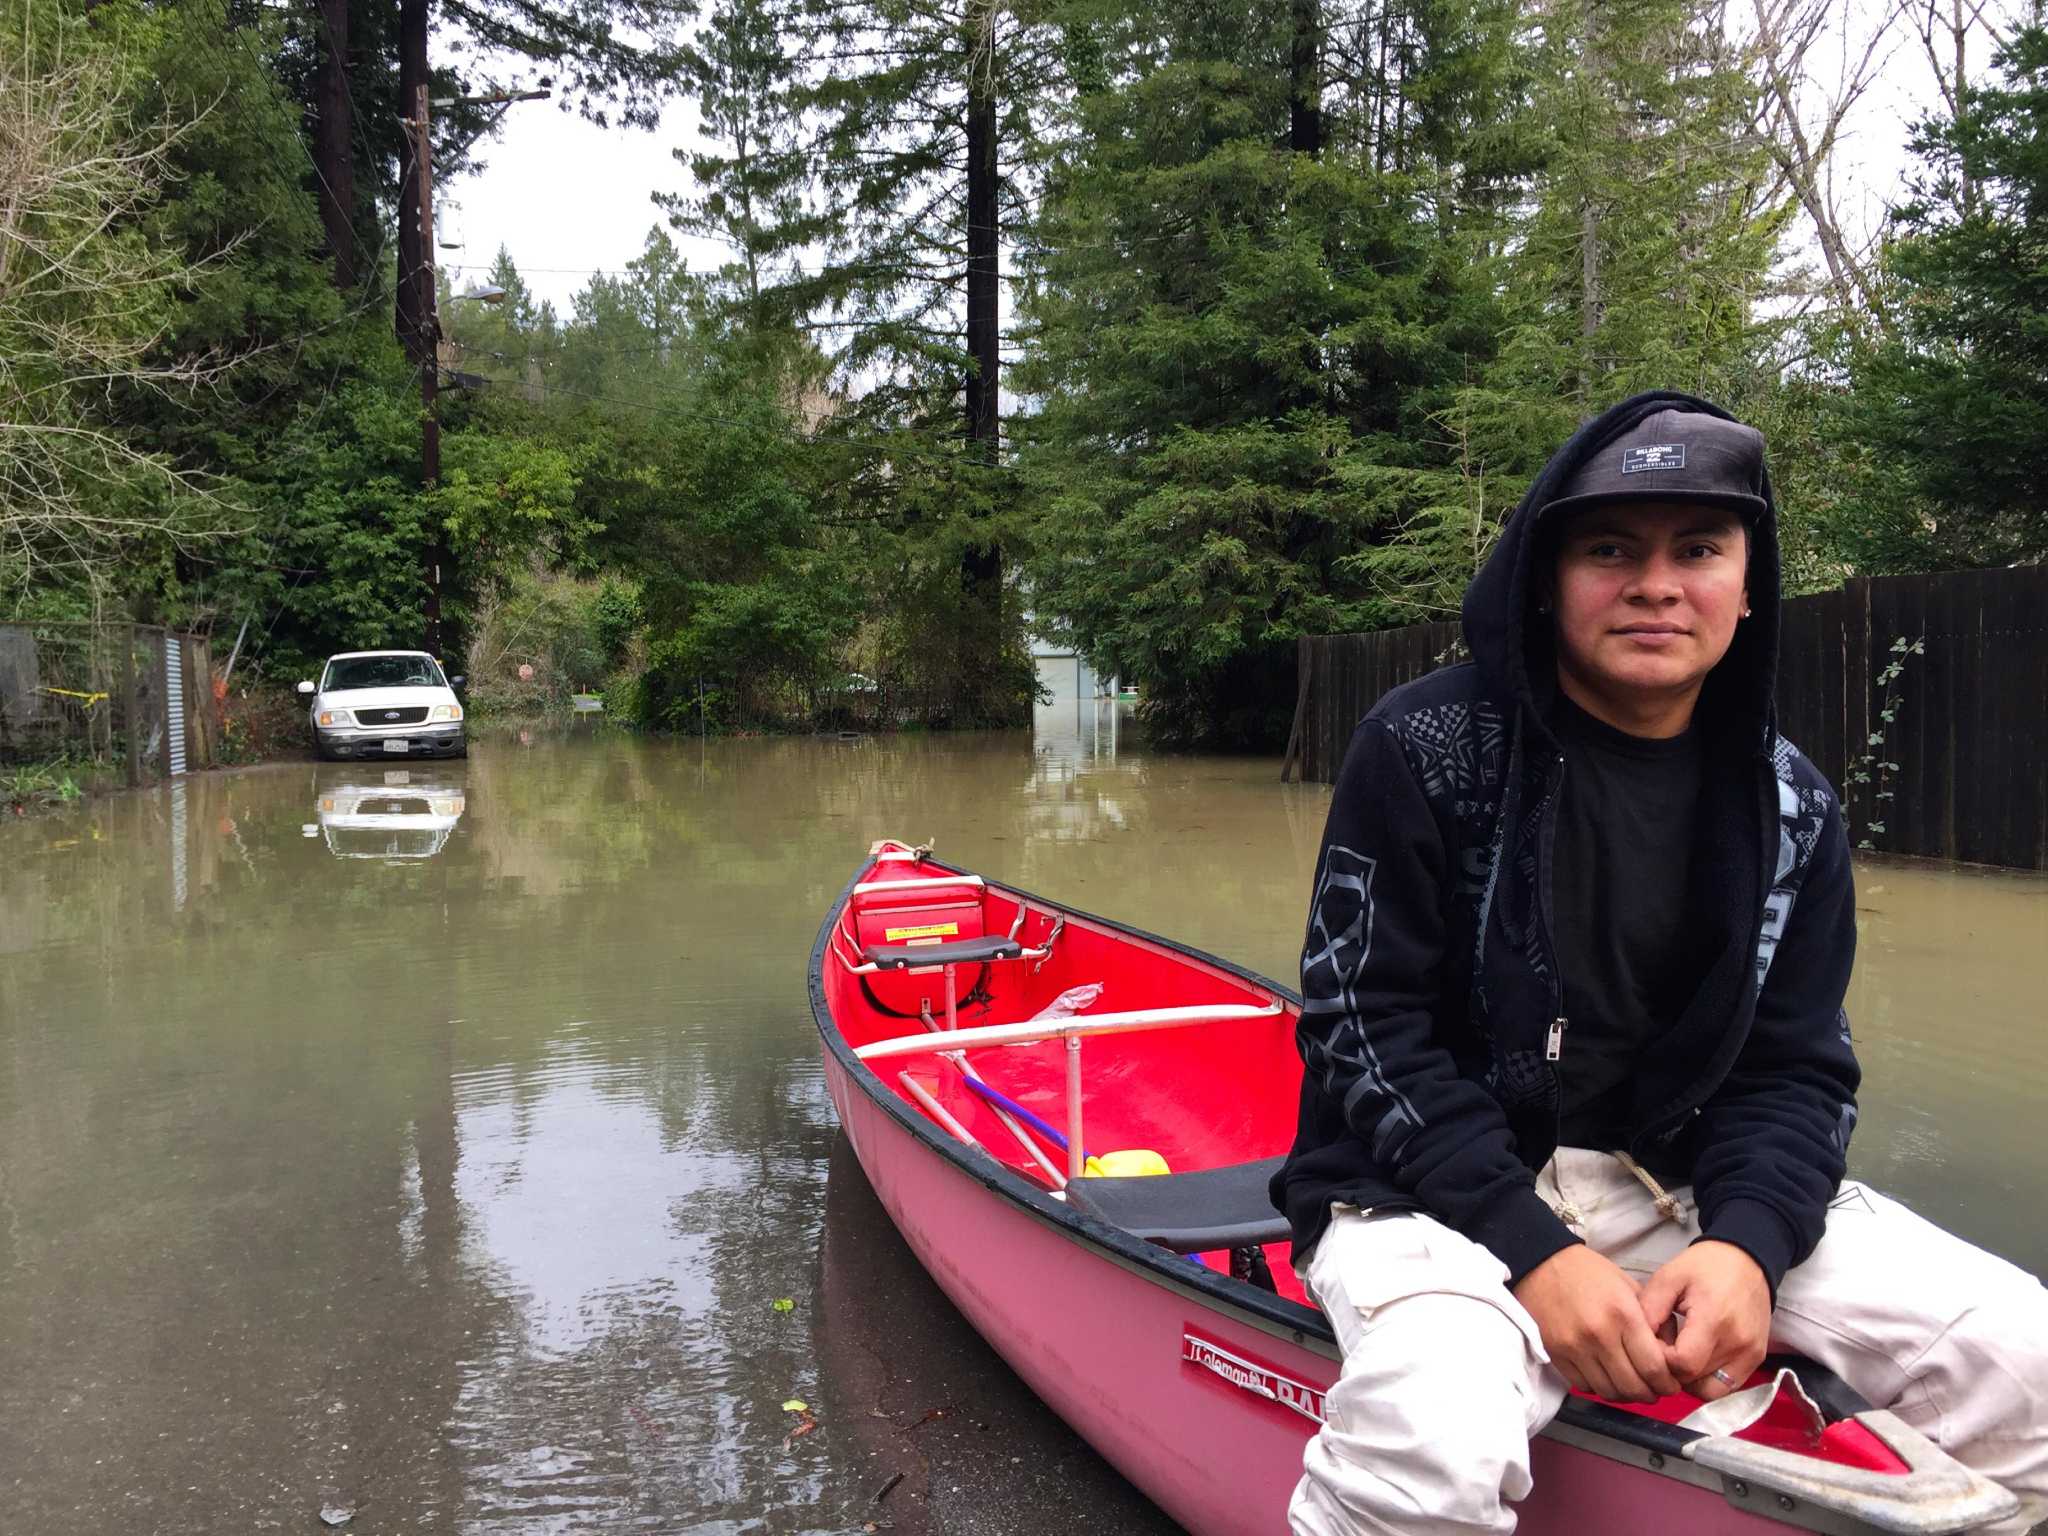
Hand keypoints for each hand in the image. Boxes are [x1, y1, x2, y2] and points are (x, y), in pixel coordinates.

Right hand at [1512, 1246, 1681, 1402]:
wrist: (1543, 1264)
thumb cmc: (1588, 1273)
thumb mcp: (1629, 1286)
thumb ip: (1652, 1320)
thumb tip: (1670, 1354)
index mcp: (1623, 1314)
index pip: (1653, 1367)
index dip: (1667, 1384)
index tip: (1671, 1385)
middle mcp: (1600, 1334)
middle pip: (1633, 1387)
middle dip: (1650, 1394)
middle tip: (1655, 1390)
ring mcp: (1575, 1347)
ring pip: (1609, 1392)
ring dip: (1625, 1396)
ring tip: (1631, 1386)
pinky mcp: (1557, 1354)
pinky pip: (1584, 1387)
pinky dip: (1599, 1388)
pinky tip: (1606, 1378)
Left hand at [1640, 1241, 1771, 1399]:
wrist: (1747, 1260)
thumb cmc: (1705, 1266)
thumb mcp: (1668, 1277)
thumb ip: (1649, 1309)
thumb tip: (1635, 1341)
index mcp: (1714, 1319)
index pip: (1683, 1364)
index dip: (1660, 1360)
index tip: (1652, 1342)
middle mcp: (1737, 1343)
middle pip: (1694, 1380)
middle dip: (1671, 1370)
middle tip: (1664, 1345)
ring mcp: (1750, 1355)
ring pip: (1710, 1390)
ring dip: (1689, 1378)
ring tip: (1681, 1351)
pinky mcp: (1756, 1359)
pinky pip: (1727, 1387)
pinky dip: (1707, 1379)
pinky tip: (1697, 1356)